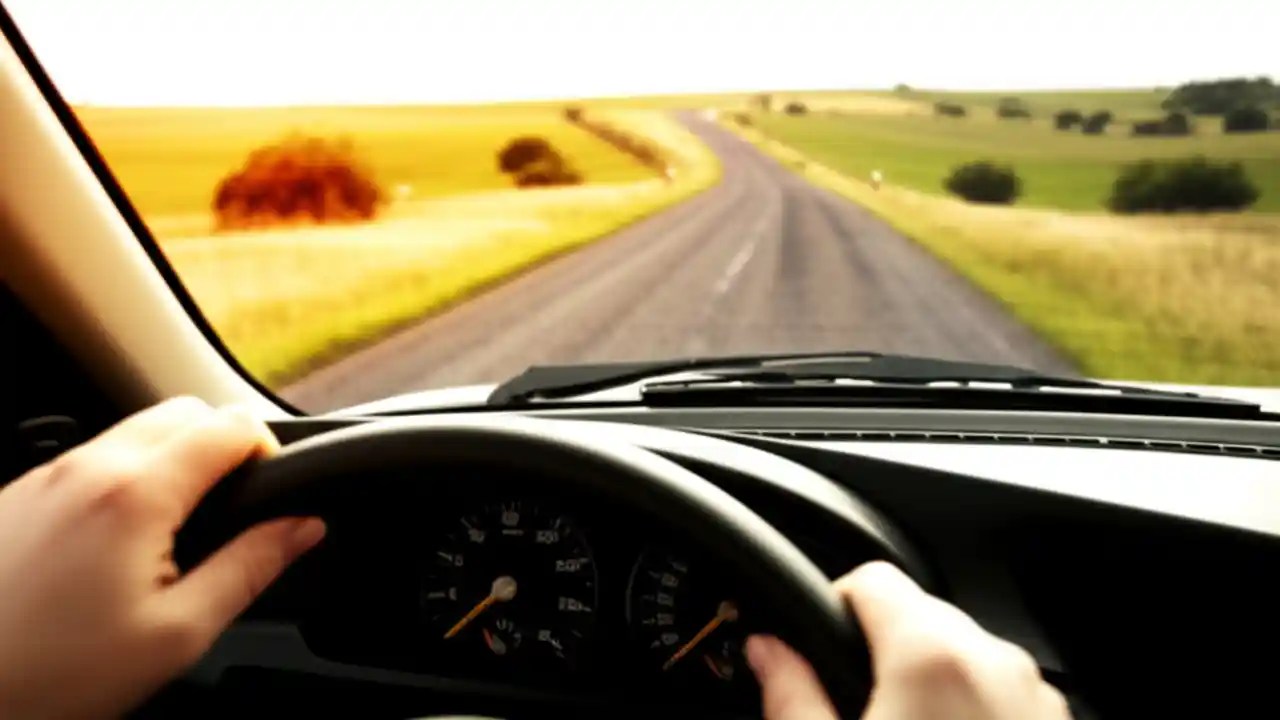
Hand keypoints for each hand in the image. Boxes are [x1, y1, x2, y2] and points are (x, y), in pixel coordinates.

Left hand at [0, 397, 324, 718]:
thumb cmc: (54, 676)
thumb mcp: (178, 634)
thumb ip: (251, 567)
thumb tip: (305, 527)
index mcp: (136, 496)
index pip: (230, 425)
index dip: (269, 450)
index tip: (273, 492)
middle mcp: (87, 468)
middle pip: (184, 411)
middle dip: (223, 444)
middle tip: (233, 509)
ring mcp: (45, 476)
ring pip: (136, 429)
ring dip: (175, 457)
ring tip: (177, 532)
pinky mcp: (18, 493)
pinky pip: (93, 457)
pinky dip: (127, 475)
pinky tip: (122, 542)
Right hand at [746, 561, 1070, 719]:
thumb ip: (792, 693)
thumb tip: (766, 650)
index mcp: (931, 654)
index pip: (870, 578)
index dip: (834, 607)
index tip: (821, 646)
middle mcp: (997, 661)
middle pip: (919, 618)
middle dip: (883, 652)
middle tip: (858, 711)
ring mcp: (1039, 697)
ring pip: (965, 658)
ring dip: (932, 685)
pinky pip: (1004, 695)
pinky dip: (974, 711)